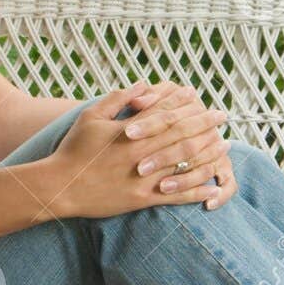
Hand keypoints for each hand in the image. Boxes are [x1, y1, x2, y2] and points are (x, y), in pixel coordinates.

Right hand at [43, 82, 227, 218]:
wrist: (59, 187)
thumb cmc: (73, 149)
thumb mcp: (90, 117)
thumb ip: (118, 100)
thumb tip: (143, 85)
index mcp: (128, 132)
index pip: (163, 113)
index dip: (183, 103)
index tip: (198, 95)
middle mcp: (139, 153)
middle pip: (180, 135)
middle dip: (204, 123)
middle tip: (222, 116)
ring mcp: (142, 178)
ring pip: (183, 164)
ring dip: (207, 154)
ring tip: (224, 145)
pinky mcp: (141, 199)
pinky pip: (174, 196)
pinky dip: (195, 191)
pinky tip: (212, 187)